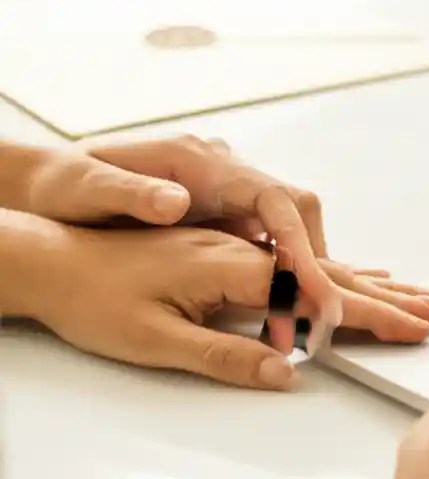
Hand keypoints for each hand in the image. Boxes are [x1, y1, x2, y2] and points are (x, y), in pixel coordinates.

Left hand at [21, 135, 346, 351]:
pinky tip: (295, 299)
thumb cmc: (66, 190)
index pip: (275, 203)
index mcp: (200, 165)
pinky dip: (292, 268)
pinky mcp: (223, 213)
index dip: (302, 248)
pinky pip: (274, 238)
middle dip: (320, 260)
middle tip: (329, 312)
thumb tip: (179, 201)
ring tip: (319, 313)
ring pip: (291, 225)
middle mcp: (223, 173)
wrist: (50, 186)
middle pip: (297, 211)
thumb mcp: (88, 193)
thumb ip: (133, 196)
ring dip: (309, 266)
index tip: (318, 289)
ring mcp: (227, 193)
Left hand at [28, 224, 428, 388]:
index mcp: (225, 248)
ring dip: (373, 280)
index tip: (387, 319)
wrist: (52, 243)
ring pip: (323, 257)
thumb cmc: (90, 289)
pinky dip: (342, 272)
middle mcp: (242, 234)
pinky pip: (303, 259)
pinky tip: (360, 277)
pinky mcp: (237, 246)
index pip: (306, 271)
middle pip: (330, 259)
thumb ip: (217, 347)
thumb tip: (279, 365)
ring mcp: (242, 238)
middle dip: (384, 288)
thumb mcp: (146, 332)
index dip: (351, 299)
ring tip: (418, 298)